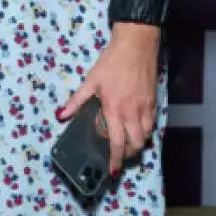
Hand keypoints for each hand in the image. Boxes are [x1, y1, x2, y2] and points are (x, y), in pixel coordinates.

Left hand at [56, 23, 159, 177]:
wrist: (136, 44)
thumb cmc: (111, 62)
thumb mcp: (91, 81)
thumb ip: (76, 101)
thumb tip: (61, 115)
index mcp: (115, 110)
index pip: (117, 142)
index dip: (115, 160)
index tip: (112, 171)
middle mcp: (132, 113)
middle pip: (135, 144)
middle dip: (128, 155)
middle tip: (119, 156)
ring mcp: (145, 108)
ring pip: (146, 136)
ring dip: (138, 144)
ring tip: (128, 144)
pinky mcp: (154, 101)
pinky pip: (153, 123)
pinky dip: (146, 131)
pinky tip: (138, 128)